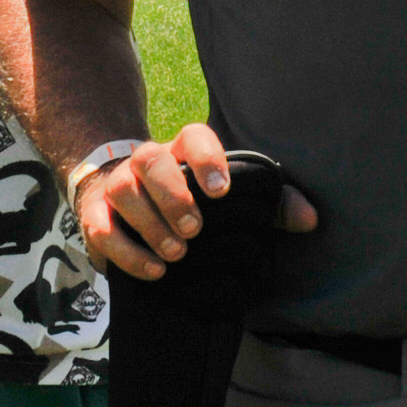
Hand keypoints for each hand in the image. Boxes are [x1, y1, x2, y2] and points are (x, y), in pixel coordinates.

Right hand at [75, 122, 317, 280]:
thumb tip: (311, 220)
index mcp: (182, 152)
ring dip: (150, 223)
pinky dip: (127, 252)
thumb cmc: (190, 201)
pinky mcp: (95, 215)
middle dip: (173, 195)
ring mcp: (118, 186)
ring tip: (177, 254)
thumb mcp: (230, 200)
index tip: (223, 192)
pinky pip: (101, 227)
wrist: (122, 200)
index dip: (206, 158)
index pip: (192, 136)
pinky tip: (155, 271)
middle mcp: (147, 162)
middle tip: (195, 230)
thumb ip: (273, 206)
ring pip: (123, 188)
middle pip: (150, 158)